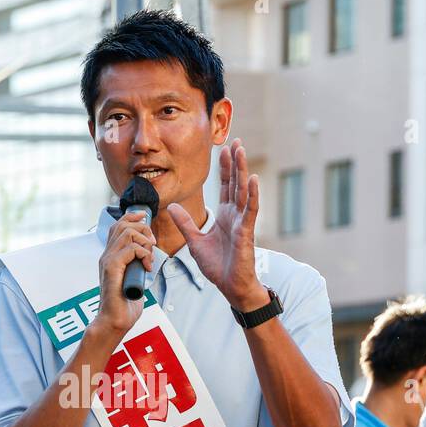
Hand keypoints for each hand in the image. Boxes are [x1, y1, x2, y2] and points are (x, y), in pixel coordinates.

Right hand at [90, 210, 152, 340]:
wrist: (114, 321)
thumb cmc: (124, 306)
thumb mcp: (134, 281)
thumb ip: (137, 269)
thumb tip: (146, 263)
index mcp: (110, 257)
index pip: (118, 226)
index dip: (132, 217)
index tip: (146, 217)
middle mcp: (106, 256)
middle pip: (122, 224)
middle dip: (143, 228)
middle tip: (152, 244)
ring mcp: (107, 261)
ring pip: (127, 233)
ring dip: (144, 242)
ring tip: (149, 257)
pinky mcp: (111, 268)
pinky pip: (130, 249)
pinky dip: (143, 254)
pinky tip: (147, 267)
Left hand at [165, 139, 267, 312]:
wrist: (230, 286)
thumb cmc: (217, 266)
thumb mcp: (194, 241)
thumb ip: (185, 222)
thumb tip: (172, 206)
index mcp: (225, 216)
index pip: (224, 187)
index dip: (224, 168)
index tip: (223, 149)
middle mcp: (235, 215)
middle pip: (235, 183)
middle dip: (235, 161)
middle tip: (235, 140)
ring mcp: (242, 222)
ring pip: (243, 191)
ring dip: (242, 170)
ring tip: (241, 150)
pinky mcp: (246, 232)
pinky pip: (250, 210)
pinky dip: (252, 195)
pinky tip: (253, 179)